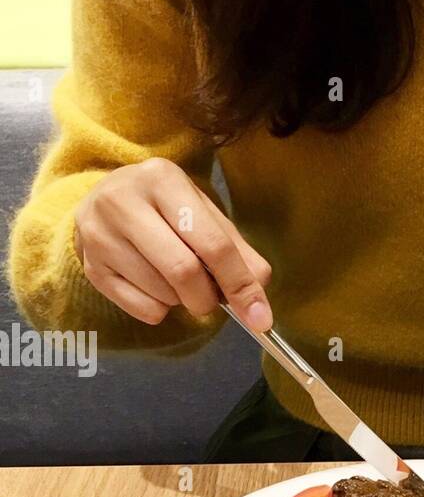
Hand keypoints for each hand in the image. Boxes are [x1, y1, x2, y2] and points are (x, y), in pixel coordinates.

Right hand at [74, 157, 272, 330]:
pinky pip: (142, 309)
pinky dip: (161, 310)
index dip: (240, 284)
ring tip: (177, 281)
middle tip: (211, 299)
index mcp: (161, 179)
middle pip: (183, 271)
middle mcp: (123, 201)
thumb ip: (236, 250)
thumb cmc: (164, 207)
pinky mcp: (90, 266)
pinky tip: (155, 287)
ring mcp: (99, 235)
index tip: (260, 317)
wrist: (104, 200)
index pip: (212, 243)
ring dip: (183, 301)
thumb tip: (259, 292)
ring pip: (162, 294)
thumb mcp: (203, 213)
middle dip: (207, 298)